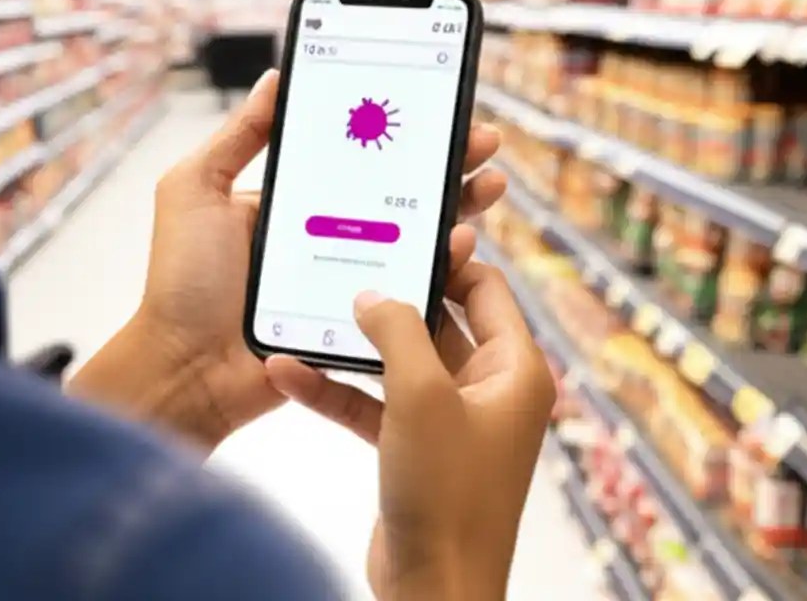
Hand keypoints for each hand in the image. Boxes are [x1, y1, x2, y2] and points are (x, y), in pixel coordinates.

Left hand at [68, 70, 509, 448]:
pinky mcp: (360, 322)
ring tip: (487, 185)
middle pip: (399, 192)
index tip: (436, 106)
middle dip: (446, 163)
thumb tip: (276, 79)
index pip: (357, 158)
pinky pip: (410, 290)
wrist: (186, 369)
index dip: (398, 133)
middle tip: (482, 140)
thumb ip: (236, 137)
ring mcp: (347, 280)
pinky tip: (461, 241)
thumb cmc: (182, 283)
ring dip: (457, 208)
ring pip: (415, 239)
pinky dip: (443, 265)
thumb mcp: (195, 190)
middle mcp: (326, 236)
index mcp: (293, 202)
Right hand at [266, 265, 554, 599]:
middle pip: (439, 323)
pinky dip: (339, 391)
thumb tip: (375, 294)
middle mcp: (490, 392)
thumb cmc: (447, 496)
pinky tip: (290, 376)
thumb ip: (398, 331)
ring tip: (307, 317)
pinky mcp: (416, 450)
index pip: (486, 290)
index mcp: (516, 370)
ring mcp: (452, 422)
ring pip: (399, 365)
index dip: (446, 263)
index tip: (399, 241)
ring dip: (353, 349)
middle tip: (345, 269)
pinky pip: (375, 405)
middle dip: (389, 303)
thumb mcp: (420, 394)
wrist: (433, 587)